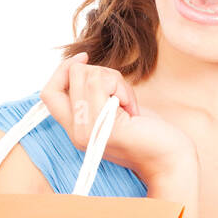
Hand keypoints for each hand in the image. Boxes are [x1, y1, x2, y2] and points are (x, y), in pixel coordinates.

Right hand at [40, 52, 196, 185]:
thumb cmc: (147, 132)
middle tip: (122, 96)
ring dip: (116, 82)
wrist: (169, 159)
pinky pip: (102, 84)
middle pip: (72, 75)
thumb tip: (79, 65)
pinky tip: (133, 109)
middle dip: (102, 73)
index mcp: (76, 129)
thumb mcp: (112, 110)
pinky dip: (122, 88)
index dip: (63, 70)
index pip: (49, 93)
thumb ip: (92, 94)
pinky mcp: (105, 125)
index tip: (84, 59)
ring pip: (88, 74)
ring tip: (129, 105)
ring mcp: (88, 130)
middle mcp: (76, 132)